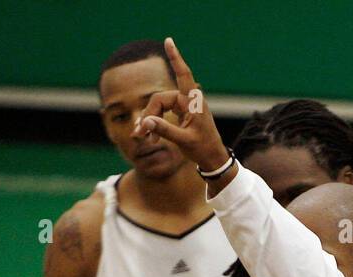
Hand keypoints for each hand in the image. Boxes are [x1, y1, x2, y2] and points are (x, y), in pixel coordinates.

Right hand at [132, 38, 228, 174]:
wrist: (212, 159)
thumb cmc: (203, 149)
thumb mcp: (183, 141)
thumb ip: (164, 130)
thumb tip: (145, 122)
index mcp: (193, 102)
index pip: (183, 75)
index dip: (175, 58)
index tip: (169, 41)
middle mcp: (188, 100)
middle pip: (159, 100)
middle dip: (148, 116)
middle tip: (140, 135)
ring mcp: (184, 106)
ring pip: (158, 107)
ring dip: (149, 122)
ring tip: (144, 139)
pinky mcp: (180, 113)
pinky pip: (162, 113)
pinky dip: (154, 124)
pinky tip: (149, 137)